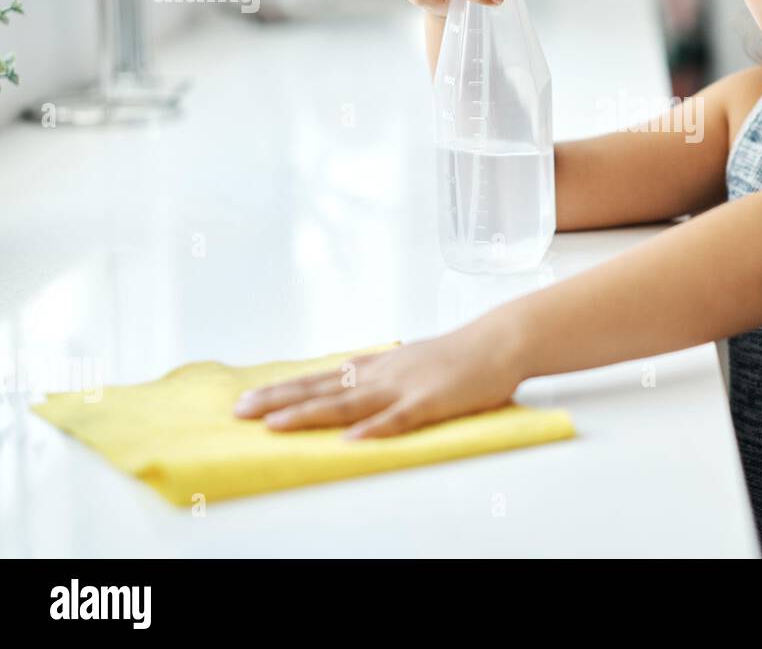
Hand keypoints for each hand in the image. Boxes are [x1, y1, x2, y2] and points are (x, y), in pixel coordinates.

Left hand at [232, 319, 523, 438]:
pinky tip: (350, 442)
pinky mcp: (429, 402)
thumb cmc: (459, 354)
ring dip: (308, 413)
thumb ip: (376, 368)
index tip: (248, 399)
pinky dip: (373, 431)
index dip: (284, 389)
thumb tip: (345, 373)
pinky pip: (397, 420)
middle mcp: (382, 374)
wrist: (500, 341)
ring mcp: (404, 387)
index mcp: (377, 367)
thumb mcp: (408, 357)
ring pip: (348, 404)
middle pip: (322, 389)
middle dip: (279, 400)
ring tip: (274, 425)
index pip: (321, 379)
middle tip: (240, 411)